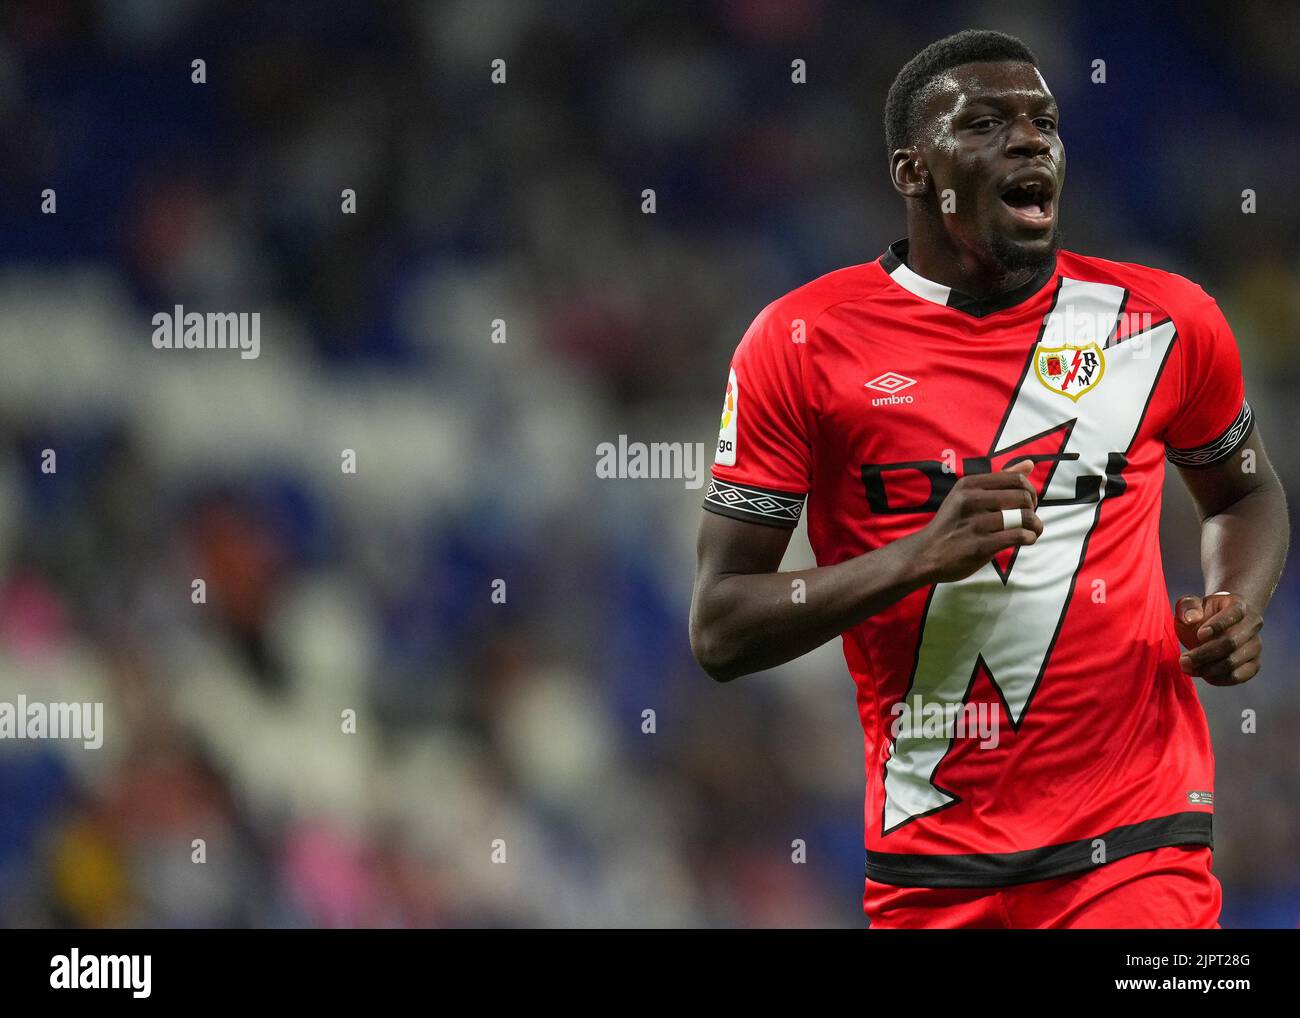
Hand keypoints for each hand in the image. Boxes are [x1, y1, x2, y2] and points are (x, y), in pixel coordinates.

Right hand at [911, 460, 1043, 583]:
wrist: (925, 554)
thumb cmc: (950, 524)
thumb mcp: (966, 495)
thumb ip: (999, 480)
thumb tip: (1029, 463)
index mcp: (969, 485)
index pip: (1016, 479)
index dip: (1029, 490)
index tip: (1026, 503)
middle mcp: (972, 500)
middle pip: (1023, 497)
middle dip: (1032, 509)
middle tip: (1028, 519)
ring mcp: (976, 523)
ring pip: (1024, 517)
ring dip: (1036, 526)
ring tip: (1033, 531)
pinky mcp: (980, 545)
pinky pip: (1018, 536)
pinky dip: (1029, 538)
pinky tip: (1026, 540)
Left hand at [1174, 592, 1262, 685]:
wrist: (1216, 626)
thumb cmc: (1201, 615)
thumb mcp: (1189, 605)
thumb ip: (1187, 606)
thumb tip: (1192, 618)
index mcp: (1238, 605)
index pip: (1233, 614)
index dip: (1217, 625)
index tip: (1199, 635)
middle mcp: (1252, 625)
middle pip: (1231, 643)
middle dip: (1204, 654)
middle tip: (1183, 660)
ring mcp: (1255, 645)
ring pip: (1233, 662)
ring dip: (1207, 669)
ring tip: (1187, 667)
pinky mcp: (1253, 663)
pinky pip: (1239, 676)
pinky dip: (1219, 679)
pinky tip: (1202, 675)